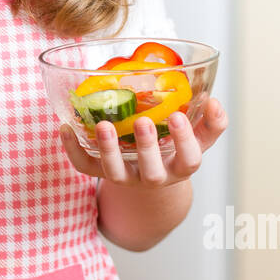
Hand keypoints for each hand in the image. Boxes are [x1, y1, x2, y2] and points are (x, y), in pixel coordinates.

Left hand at [59, 97, 227, 186]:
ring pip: (115, 173)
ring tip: (104, 124)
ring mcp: (126, 177)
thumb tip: (214, 101)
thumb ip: (211, 121)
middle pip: (152, 171)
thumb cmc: (176, 147)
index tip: (177, 117)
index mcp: (180, 166)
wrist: (152, 172)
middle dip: (147, 147)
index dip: (184, 141)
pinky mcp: (101, 173)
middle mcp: (154, 177)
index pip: (189, 160)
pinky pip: (85, 167)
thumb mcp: (199, 137)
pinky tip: (65, 128)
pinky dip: (72, 150)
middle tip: (143, 121)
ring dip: (108, 150)